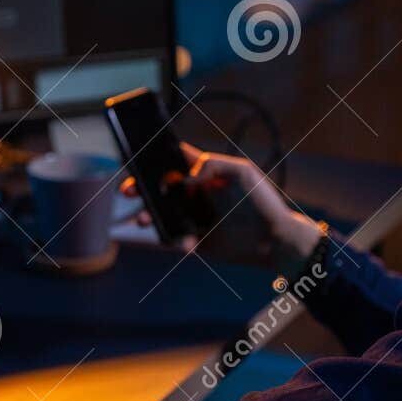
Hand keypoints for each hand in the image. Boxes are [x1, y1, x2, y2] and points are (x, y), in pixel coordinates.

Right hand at [122, 143, 322, 256]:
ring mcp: (193, 218)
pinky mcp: (195, 241)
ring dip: (146, 215)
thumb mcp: (242, 172)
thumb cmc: (262, 202)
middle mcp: (194, 194)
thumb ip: (213, 164)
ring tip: (142, 220)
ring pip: (160, 215)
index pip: (174, 160)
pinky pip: (175, 240)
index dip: (154, 156)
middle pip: (158, 187)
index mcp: (204, 174)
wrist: (274, 241)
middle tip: (127, 190)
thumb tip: (186, 177)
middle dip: (138, 187)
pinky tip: (187, 244)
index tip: (137, 157)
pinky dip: (175, 242)